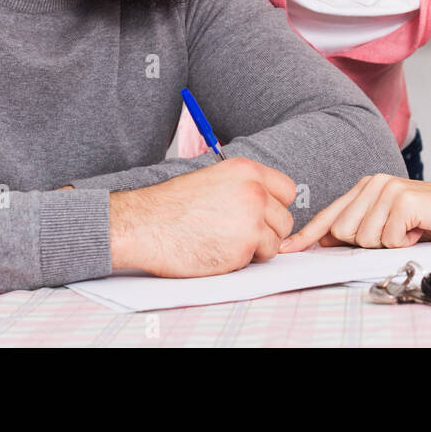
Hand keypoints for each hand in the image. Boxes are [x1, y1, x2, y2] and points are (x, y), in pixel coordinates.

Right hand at [109, 157, 296, 276]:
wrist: (144, 225)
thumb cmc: (171, 206)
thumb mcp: (213, 179)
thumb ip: (243, 187)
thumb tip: (268, 202)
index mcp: (246, 170)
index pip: (287, 189)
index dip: (275, 206)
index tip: (263, 214)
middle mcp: (254, 192)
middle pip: (285, 219)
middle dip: (268, 230)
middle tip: (239, 234)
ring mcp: (251, 221)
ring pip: (276, 242)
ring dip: (257, 248)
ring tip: (226, 242)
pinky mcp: (243, 248)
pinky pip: (258, 259)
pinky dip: (243, 261)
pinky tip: (218, 251)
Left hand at [279, 174, 430, 251]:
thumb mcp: (390, 222)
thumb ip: (360, 226)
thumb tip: (326, 241)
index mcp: (366, 187)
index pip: (330, 214)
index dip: (308, 235)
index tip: (289, 248)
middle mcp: (374, 183)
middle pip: (343, 232)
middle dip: (367, 243)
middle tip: (396, 233)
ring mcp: (388, 189)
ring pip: (363, 238)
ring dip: (389, 243)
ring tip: (409, 230)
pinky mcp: (403, 200)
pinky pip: (387, 239)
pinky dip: (405, 242)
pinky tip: (419, 229)